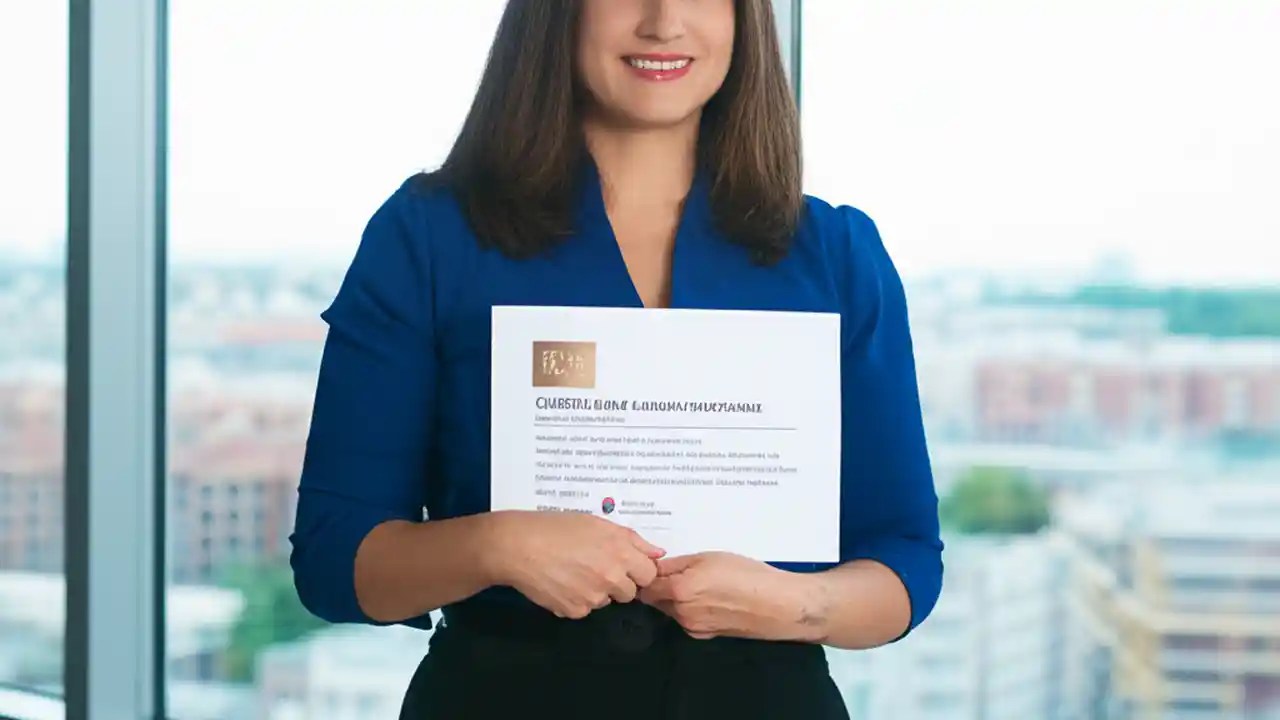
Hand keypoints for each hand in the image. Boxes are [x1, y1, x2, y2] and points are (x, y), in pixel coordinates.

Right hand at [487, 511, 663, 619]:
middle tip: (594, 566)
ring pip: (605, 600)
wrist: (517, 546)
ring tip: (573, 571)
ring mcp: (593, 597)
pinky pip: (584, 609)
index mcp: (620, 552)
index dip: (637, 569)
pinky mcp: (575, 610)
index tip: (623, 564)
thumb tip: (658, 553)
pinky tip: (561, 582)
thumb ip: (632, 540)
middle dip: (618, 582)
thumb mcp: (596, 523)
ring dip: (596, 590)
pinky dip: (576, 599)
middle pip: (630, 592)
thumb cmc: (555, 527)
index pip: (649, 574)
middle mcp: (611, 577)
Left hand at [638, 552, 819, 640]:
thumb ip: (676, 564)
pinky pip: (688, 619)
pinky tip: (712, 597)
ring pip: (672, 610)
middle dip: (660, 586)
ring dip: (676, 597)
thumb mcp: (708, 558)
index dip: (647, 574)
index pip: (646, 586)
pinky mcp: (706, 635)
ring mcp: (692, 628)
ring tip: (701, 582)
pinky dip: (691, 608)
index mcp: (677, 591)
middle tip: (679, 570)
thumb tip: (654, 567)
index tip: (654, 563)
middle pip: (656, 600)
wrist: (777, 606)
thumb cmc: (746, 575)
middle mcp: (680, 614)